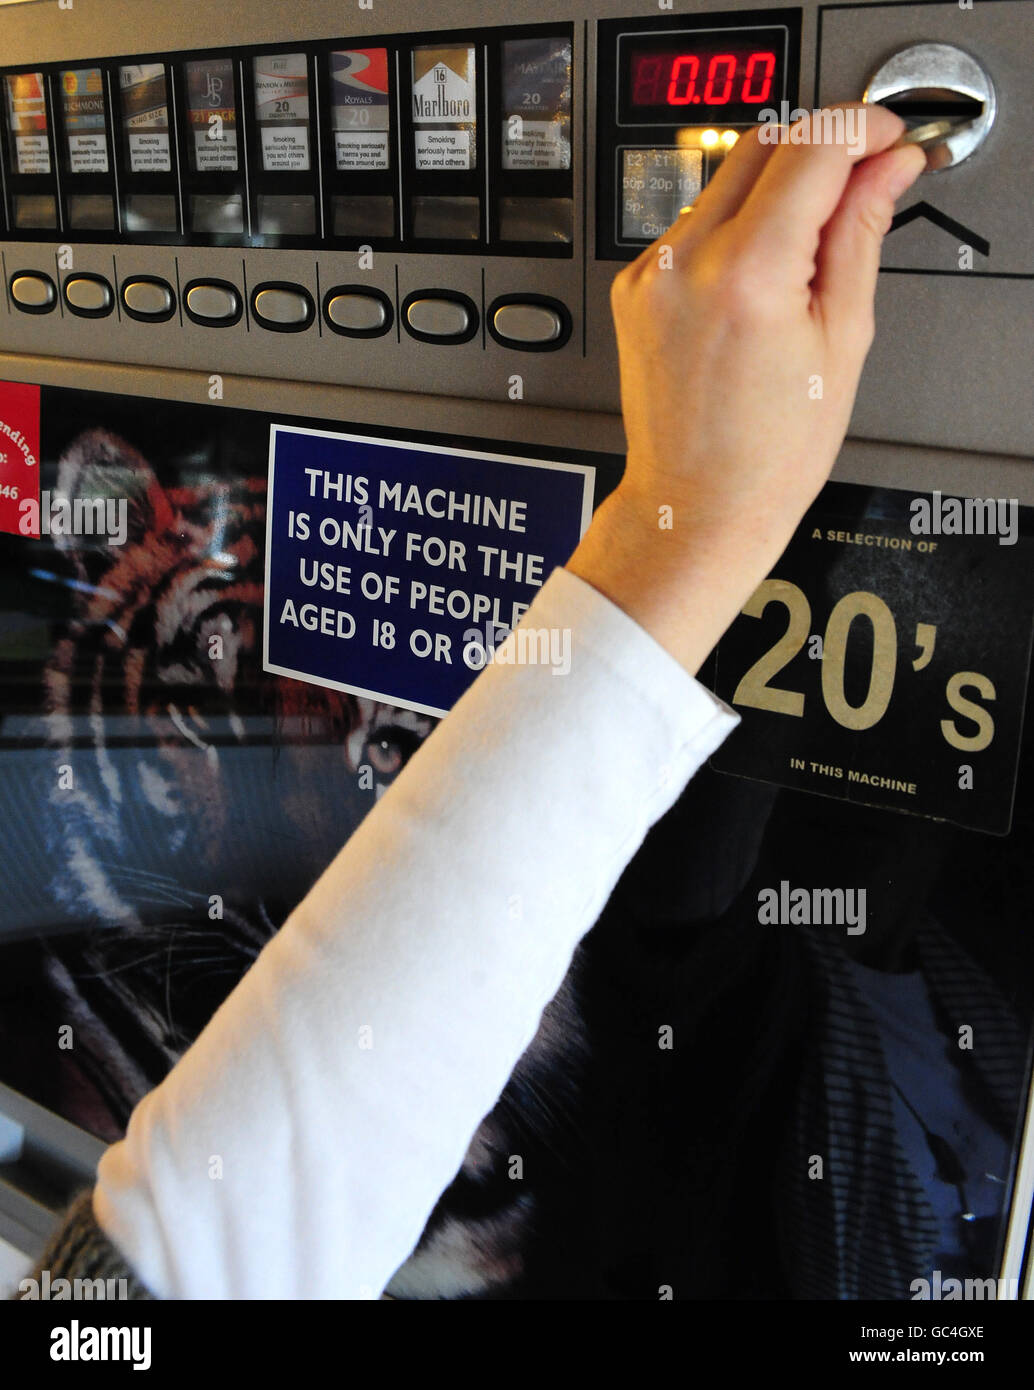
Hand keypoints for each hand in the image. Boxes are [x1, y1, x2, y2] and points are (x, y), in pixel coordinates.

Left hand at [568, 104, 925, 674]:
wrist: (696, 508)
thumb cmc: (765, 456)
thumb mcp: (842, 341)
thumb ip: (860, 237)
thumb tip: (884, 172)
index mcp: (746, 274)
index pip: (811, 148)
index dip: (861, 131)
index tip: (886, 141)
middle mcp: (684, 264)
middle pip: (763, 145)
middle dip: (821, 147)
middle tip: (861, 182)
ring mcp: (649, 276)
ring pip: (725, 182)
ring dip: (776, 190)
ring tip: (809, 259)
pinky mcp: (632, 289)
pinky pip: (693, 227)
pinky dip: (735, 228)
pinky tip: (759, 281)